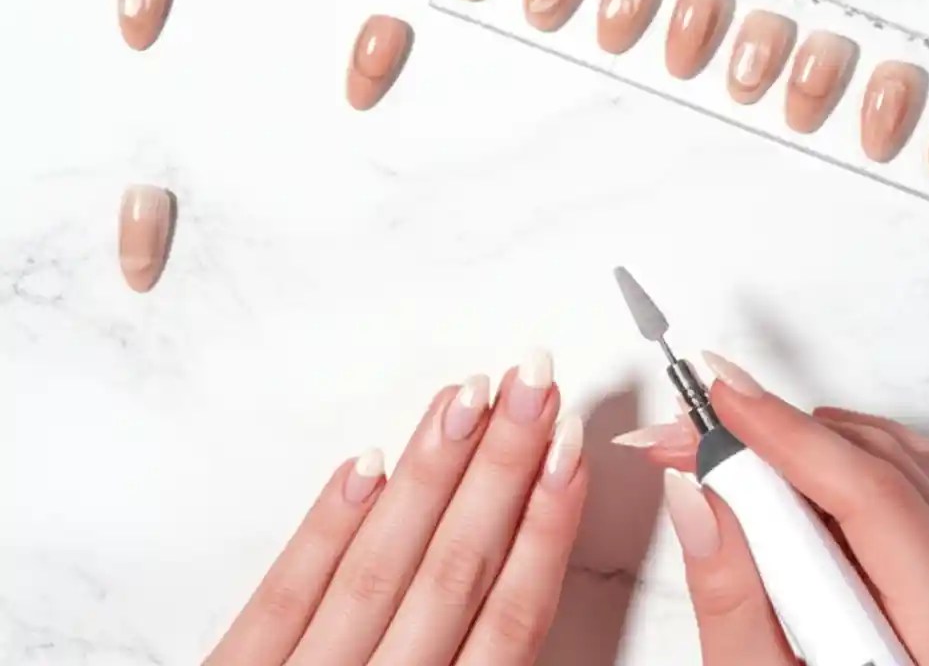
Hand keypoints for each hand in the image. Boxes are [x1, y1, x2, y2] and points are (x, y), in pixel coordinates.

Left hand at [205, 351, 586, 665]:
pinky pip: (282, 596)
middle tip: (533, 384)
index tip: (573, 455)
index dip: (545, 529)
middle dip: (501, 469)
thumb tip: (524, 597)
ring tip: (467, 397)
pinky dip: (327, 527)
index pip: (510, 618)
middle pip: (454, 573)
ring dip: (431, 476)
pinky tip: (363, 463)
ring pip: (379, 568)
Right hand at [615, 352, 928, 665]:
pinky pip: (905, 490)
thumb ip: (732, 602)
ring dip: (805, 443)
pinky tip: (779, 484)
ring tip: (723, 453)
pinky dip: (835, 468)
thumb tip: (698, 496)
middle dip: (779, 432)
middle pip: (887, 469)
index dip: (786, 434)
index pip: (872, 499)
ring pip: (900, 466)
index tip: (717, 398)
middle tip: (693, 429)